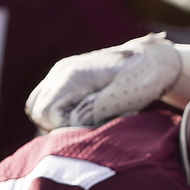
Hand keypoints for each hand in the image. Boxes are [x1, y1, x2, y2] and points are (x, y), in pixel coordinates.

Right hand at [25, 34, 181, 130]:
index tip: (86, 129)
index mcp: (71, 75)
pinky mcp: (67, 77)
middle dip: (57, 126)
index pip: (45, 111)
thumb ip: (93, 112)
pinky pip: (46, 98)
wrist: (152, 60)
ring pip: (37, 104)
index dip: (62, 127)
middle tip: (85, 129)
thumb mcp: (119, 100)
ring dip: (55, 120)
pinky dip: (56, 112)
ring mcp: (62, 72)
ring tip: (82, 124)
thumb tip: (72, 125)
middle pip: (37, 110)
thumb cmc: (141, 81)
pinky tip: (79, 117)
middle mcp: (61, 71)